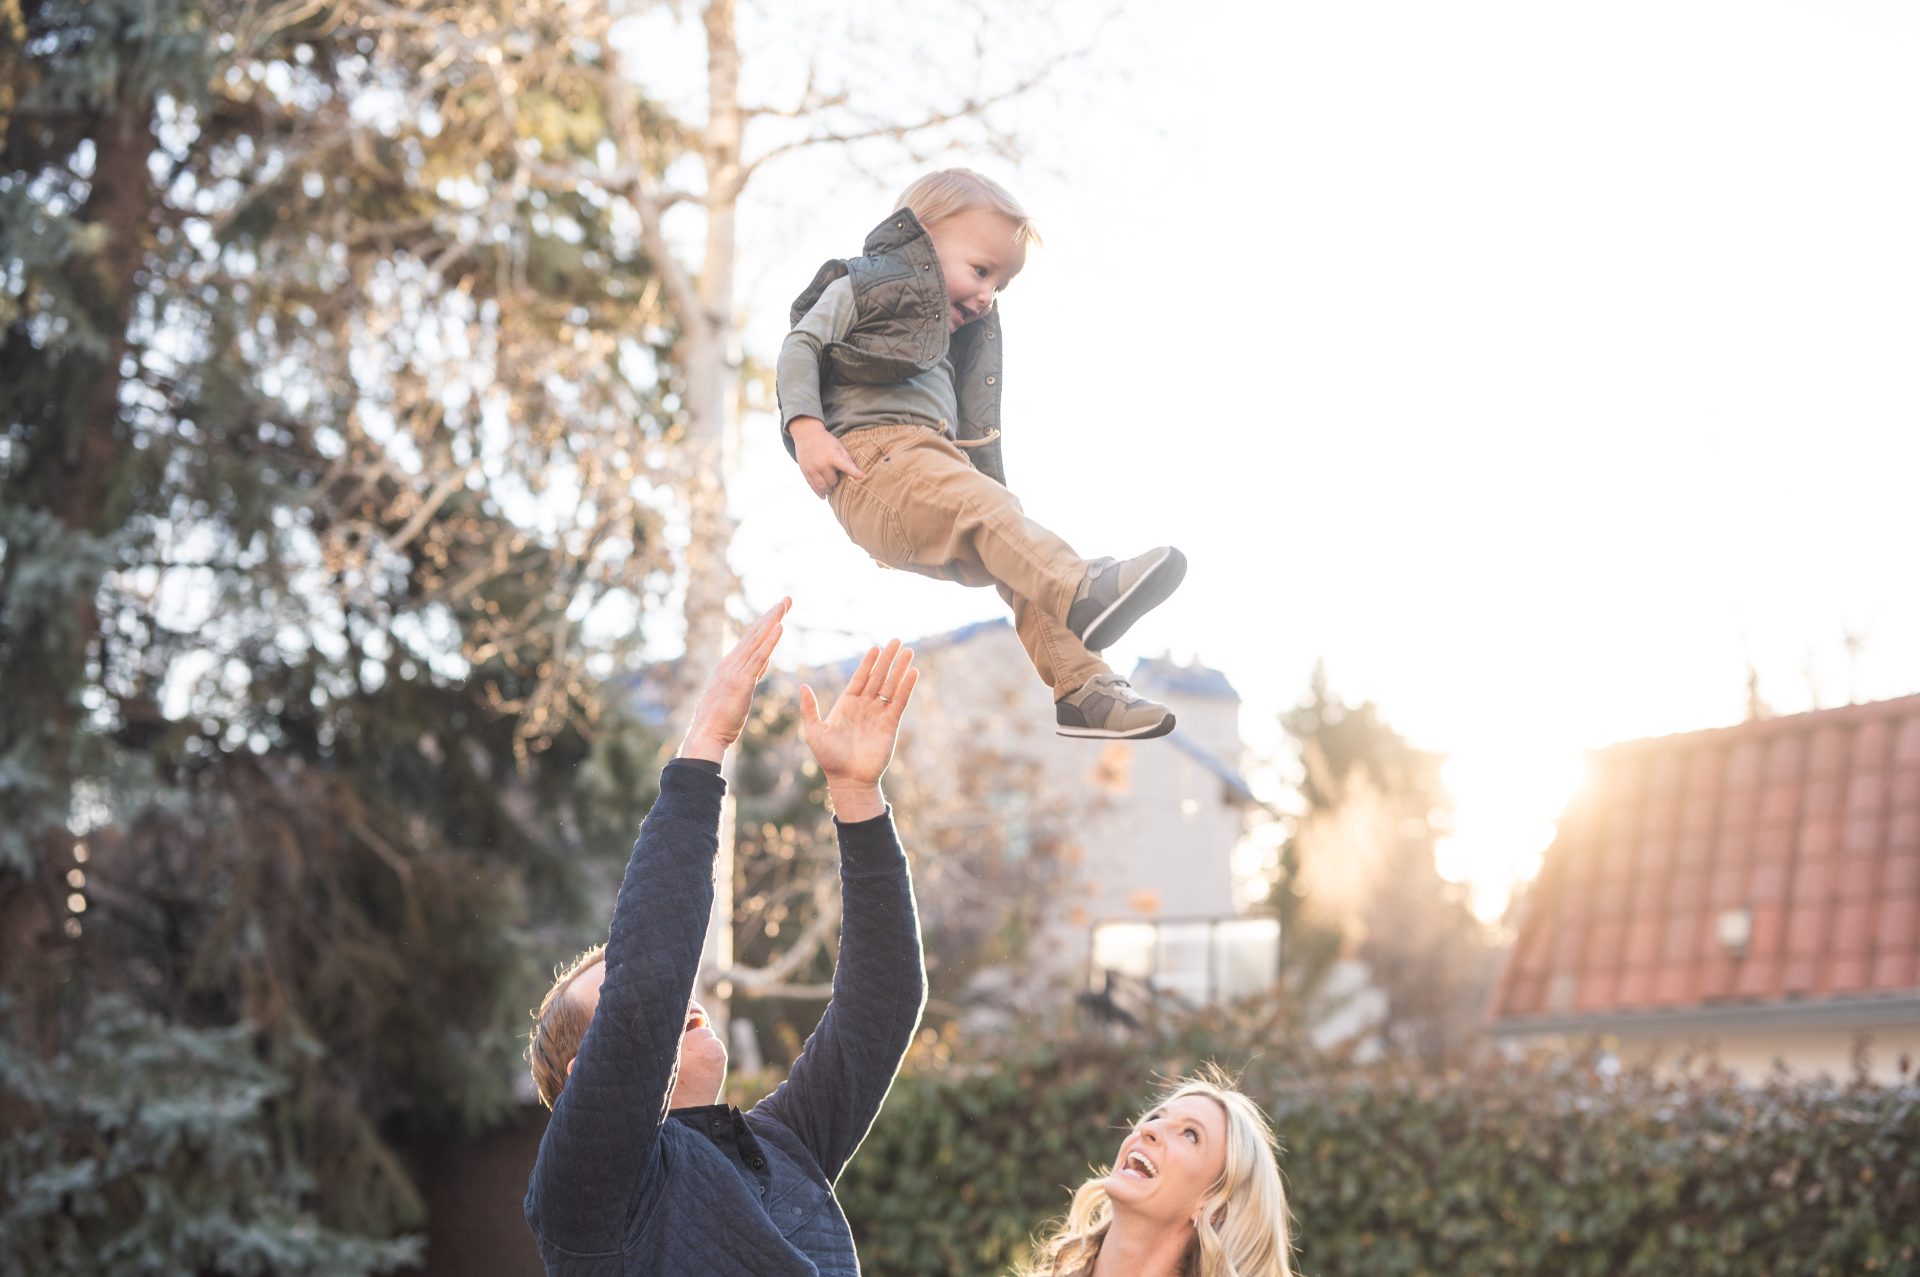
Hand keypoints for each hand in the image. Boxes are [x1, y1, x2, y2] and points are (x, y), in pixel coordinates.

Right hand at [679, 598, 790, 762]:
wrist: (706, 734)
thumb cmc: (720, 719)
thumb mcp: (738, 691)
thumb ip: (750, 674)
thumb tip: (764, 662)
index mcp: (729, 665)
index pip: (751, 638)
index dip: (766, 623)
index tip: (779, 609)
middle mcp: (731, 663)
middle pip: (755, 633)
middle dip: (772, 615)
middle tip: (788, 599)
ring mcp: (735, 671)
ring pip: (757, 640)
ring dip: (772, 621)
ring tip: (785, 605)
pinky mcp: (741, 682)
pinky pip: (759, 658)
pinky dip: (770, 641)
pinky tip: (780, 628)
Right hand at [790, 417, 865, 497]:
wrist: (806, 434)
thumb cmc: (826, 441)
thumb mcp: (838, 446)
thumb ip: (847, 459)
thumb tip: (857, 473)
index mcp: (833, 456)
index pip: (846, 466)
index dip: (855, 472)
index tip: (863, 477)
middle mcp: (822, 464)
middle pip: (833, 481)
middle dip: (836, 481)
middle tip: (837, 479)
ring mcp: (812, 469)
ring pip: (823, 487)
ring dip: (828, 490)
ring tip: (831, 490)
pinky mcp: (806, 472)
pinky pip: (813, 486)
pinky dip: (819, 492)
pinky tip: (823, 496)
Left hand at [799, 640, 917, 820]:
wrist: (847, 779)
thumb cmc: (829, 757)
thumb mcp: (814, 731)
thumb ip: (810, 708)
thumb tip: (802, 686)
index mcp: (847, 704)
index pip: (860, 677)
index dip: (868, 662)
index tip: (875, 647)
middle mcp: (865, 706)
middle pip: (878, 677)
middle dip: (887, 659)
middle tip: (896, 640)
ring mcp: (879, 714)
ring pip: (891, 686)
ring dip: (899, 669)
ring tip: (908, 650)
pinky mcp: (891, 724)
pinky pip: (900, 702)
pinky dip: (906, 687)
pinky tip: (912, 673)